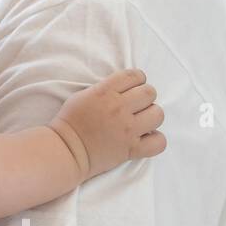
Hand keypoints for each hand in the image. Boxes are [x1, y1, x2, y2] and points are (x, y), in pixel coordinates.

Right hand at [49, 69, 166, 181]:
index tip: (133, 88)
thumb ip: (106, 88)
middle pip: (150, 93)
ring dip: (151, 116)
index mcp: (105, 92)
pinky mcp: (131, 149)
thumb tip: (126, 88)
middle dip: (145, 97)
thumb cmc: (71, 122)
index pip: (135, 75)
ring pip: (158, 114)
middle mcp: (118, 108)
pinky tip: (146, 138)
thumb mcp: (82, 95)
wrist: (66, 149)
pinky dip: (155, 140)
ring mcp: (127, 129)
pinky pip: (159, 142)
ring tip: (141, 121)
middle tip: (136, 106)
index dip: (138, 79)